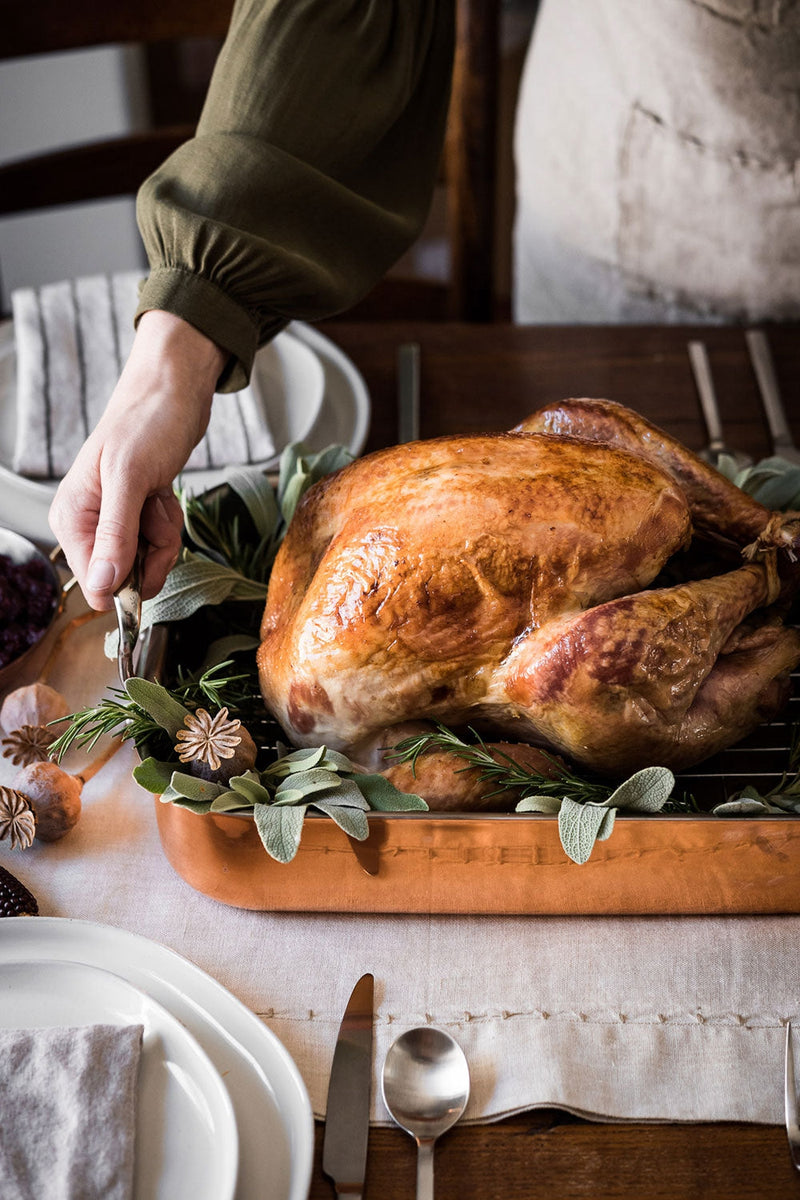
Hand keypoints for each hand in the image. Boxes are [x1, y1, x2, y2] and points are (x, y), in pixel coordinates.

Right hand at [49, 311, 226, 610]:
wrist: (174, 392)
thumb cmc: (147, 423)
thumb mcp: (130, 479)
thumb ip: (116, 535)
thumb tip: (102, 584)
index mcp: (72, 518)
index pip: (94, 582)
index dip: (128, 579)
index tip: (149, 553)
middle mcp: (89, 525)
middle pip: (126, 576)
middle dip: (153, 550)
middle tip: (156, 512)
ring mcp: (115, 522)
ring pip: (148, 562)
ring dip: (165, 534)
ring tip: (159, 496)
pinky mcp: (137, 517)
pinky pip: (159, 543)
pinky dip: (169, 522)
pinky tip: (163, 494)